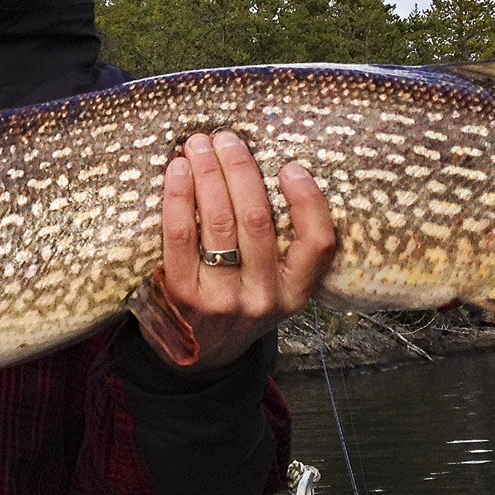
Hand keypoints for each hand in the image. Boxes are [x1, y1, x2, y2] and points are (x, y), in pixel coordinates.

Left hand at [151, 131, 337, 370]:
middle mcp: (263, 299)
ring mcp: (221, 299)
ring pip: (219, 222)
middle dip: (240, 169)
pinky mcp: (182, 295)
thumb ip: (281, 244)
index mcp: (295, 292)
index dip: (307, 201)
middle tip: (227, 138)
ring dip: (208, 174)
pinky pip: (180, 235)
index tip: (290, 167)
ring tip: (199, 145)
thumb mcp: (276, 287)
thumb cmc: (241, 301)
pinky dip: (179, 197)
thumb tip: (269, 168)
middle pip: (257, 220)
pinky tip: (177, 172)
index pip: (318, 244)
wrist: (200, 356)